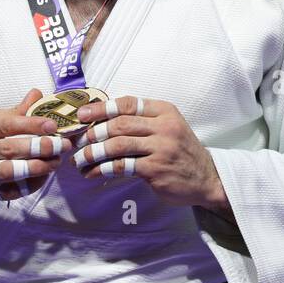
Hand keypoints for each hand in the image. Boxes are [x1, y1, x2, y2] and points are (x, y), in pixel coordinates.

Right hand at [0, 89, 65, 203]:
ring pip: (8, 172)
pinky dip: (26, 186)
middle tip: (61, 146)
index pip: (5, 124)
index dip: (30, 124)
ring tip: (55, 163)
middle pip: (9, 149)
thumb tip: (37, 94)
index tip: (52, 125)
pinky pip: (6, 191)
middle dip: (38, 148)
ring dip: (35, 169)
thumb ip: (13, 112)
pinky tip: (42, 179)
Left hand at [68, 96, 229, 213]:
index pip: (127, 104)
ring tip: (79, 160)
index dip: (100, 107)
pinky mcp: (156, 169)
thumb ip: (142, 121)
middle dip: (93, 132)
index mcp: (164, 111)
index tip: (81, 115)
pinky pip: (122, 166)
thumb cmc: (180, 151)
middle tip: (77, 142)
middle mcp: (164, 126)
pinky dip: (102, 169)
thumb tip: (101, 120)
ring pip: (117, 145)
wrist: (207, 178)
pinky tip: (92, 174)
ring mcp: (161, 148)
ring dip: (93, 153)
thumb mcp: (168, 127)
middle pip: (119, 124)